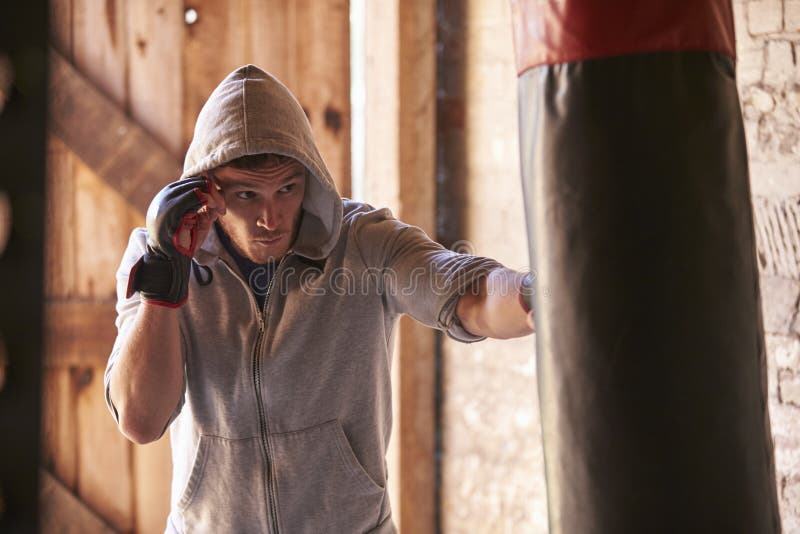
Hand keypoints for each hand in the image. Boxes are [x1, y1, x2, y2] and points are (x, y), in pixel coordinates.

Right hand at [126, 176, 223, 306]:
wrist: (168, 260)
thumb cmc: (184, 243)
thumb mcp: (197, 222)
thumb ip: (206, 208)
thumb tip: (220, 194)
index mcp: (169, 198)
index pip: (191, 182)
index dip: (208, 189)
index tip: (219, 205)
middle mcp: (166, 196)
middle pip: (195, 181)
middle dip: (213, 191)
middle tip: (222, 207)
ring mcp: (167, 201)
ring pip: (197, 186)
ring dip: (214, 196)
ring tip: (220, 210)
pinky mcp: (172, 208)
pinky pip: (196, 195)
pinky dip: (211, 199)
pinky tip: (217, 210)